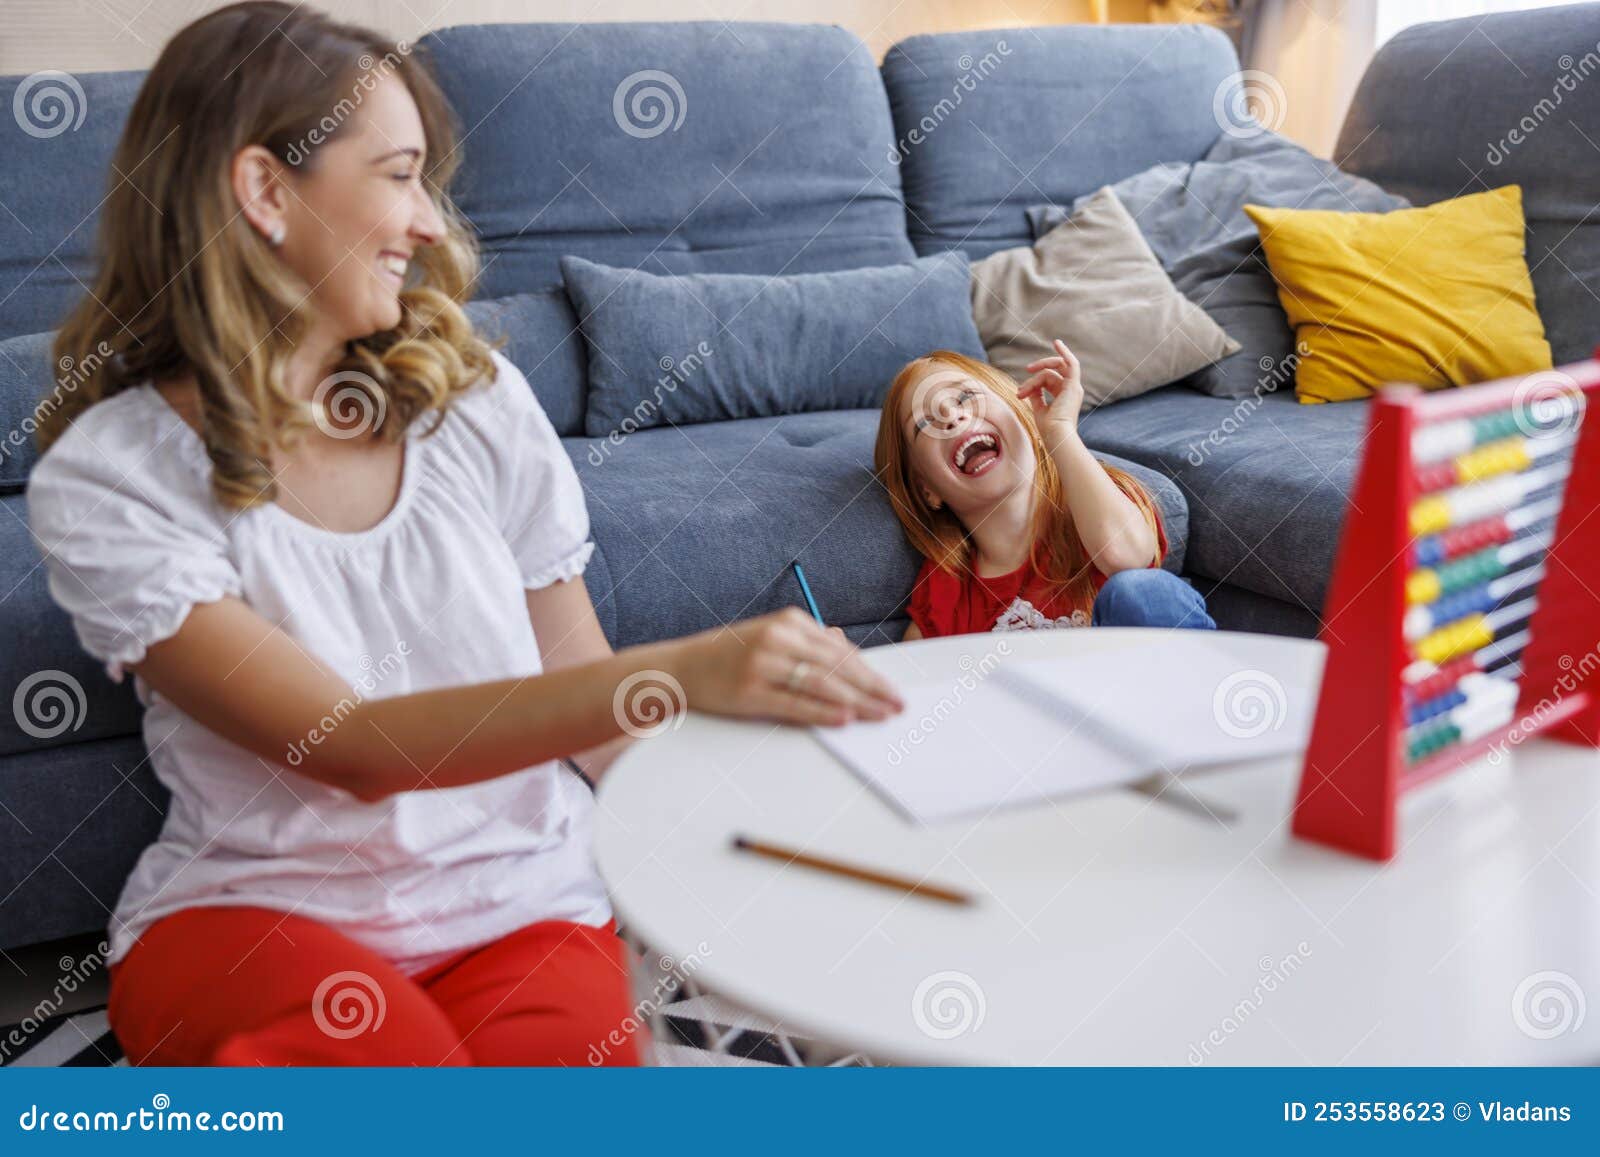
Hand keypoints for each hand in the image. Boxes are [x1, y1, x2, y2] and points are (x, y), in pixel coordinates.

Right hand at [668, 608, 903, 727]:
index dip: (870, 671)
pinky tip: (845, 718)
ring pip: (822, 683)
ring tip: (880, 714)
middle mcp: (778, 638)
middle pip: (837, 665)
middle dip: (872, 687)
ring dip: (857, 701)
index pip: (840, 649)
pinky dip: (823, 712)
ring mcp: (763, 664)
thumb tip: (848, 650)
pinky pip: (795, 703)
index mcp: (789, 621)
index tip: (891, 689)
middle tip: (897, 704)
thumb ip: (810, 641)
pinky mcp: (750, 691)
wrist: (683, 667)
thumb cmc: (732, 654)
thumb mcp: (772, 635)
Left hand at [1020, 339, 1084, 443]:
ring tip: (1023, 390)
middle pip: (1053, 371)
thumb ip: (1036, 396)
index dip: (1033, 383)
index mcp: (1064, 397)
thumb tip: (1029, 387)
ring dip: (1036, 376)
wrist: (1056, 436)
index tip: (1020, 392)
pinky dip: (1065, 352)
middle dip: (1037, 370)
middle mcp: (1071, 391)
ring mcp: (1074, 388)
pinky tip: (1057, 343)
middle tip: (1024, 375)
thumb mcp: (1038, 409)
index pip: (1048, 380)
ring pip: (1053, 370)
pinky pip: (1071, 363)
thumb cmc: (1048, 429)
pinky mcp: (1073, 386)